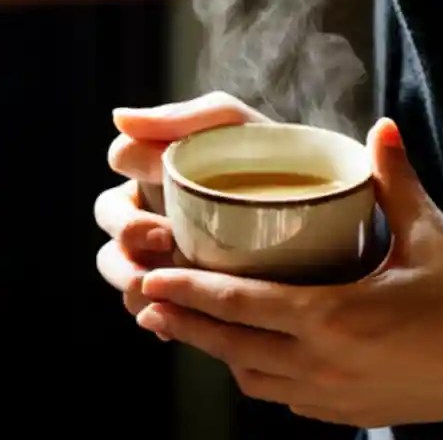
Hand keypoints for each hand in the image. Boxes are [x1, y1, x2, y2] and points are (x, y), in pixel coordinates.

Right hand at [95, 93, 269, 326]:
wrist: (333, 207)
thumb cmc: (281, 157)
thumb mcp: (238, 129)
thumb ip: (184, 118)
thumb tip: (118, 119)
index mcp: (163, 158)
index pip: (121, 161)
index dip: (134, 169)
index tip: (160, 208)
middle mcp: (157, 199)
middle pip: (109, 216)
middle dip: (125, 234)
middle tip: (165, 241)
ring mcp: (167, 246)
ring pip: (119, 264)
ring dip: (128, 279)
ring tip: (155, 292)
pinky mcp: (187, 286)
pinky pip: (151, 304)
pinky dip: (156, 315)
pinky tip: (175, 325)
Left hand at [133, 118, 442, 427]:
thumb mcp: (432, 235)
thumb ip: (395, 179)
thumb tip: (380, 125)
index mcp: (336, 317)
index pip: (242, 304)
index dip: (190, 290)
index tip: (152, 277)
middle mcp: (326, 365)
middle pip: (231, 347)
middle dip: (185, 322)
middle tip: (145, 300)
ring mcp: (336, 398)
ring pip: (253, 380)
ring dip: (219, 353)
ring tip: (188, 325)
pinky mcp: (352, 414)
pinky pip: (285, 399)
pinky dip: (258, 375)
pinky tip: (251, 357)